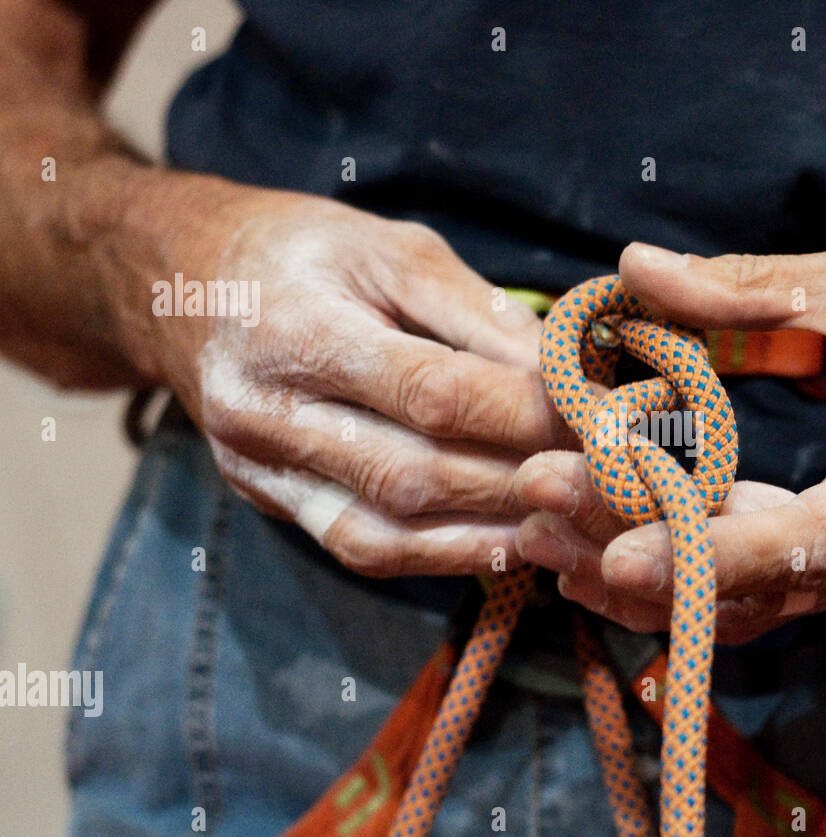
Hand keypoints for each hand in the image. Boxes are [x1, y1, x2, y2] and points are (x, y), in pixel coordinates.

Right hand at [124, 184, 572, 576]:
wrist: (178, 285)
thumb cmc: (300, 253)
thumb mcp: (391, 248)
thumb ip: (477, 311)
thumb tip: (564, 371)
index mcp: (295, 329)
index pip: (432, 391)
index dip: (525, 414)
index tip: (601, 419)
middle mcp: (264, 413)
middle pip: (414, 473)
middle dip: (522, 482)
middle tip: (604, 480)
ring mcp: (258, 469)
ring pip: (387, 532)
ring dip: (490, 536)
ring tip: (570, 524)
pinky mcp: (268, 500)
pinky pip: (361, 550)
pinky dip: (442, 557)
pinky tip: (508, 546)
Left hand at [514, 241, 825, 641]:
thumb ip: (751, 290)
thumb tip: (633, 268)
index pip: (801, 543)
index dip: (707, 556)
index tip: (615, 556)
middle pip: (746, 586)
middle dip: (635, 551)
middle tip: (536, 505)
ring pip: (735, 605)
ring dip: (638, 577)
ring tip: (536, 537)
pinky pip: (744, 593)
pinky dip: (673, 576)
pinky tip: (594, 554)